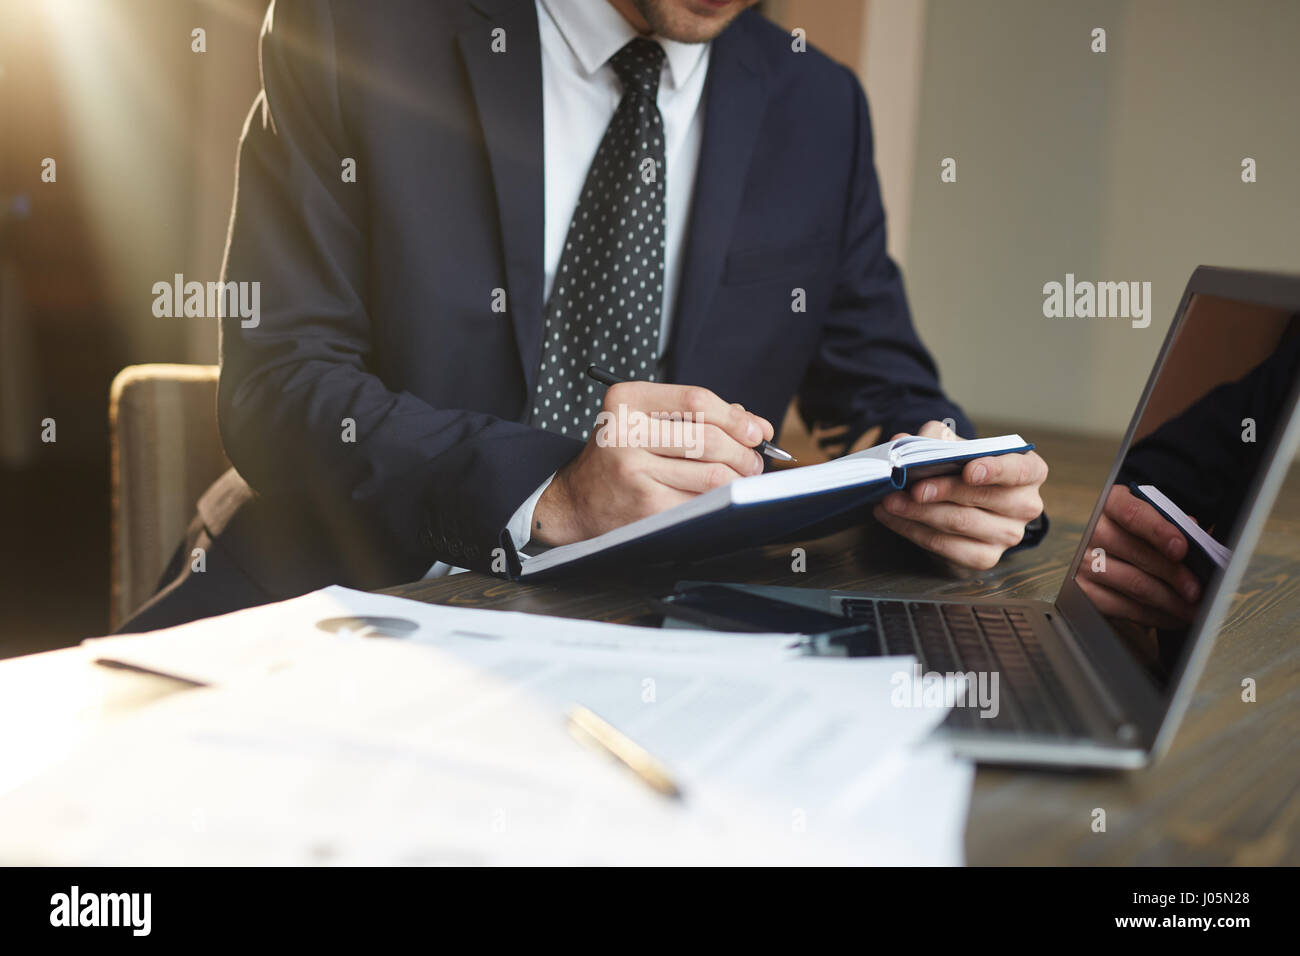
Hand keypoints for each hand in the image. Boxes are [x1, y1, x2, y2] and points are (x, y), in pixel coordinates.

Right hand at [532, 382, 773, 546]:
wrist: (576, 499)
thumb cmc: (621, 454)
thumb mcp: (645, 420)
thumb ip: (696, 415)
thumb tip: (755, 425)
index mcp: (625, 400)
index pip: (695, 401)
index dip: (735, 417)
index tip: (757, 431)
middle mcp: (624, 433)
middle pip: (708, 439)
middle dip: (744, 452)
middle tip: (755, 460)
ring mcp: (633, 472)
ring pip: (711, 475)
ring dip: (738, 477)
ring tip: (742, 476)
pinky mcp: (644, 506)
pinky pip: (700, 501)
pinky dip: (719, 499)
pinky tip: (719, 496)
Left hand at [871, 420, 1047, 570]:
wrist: (962, 505)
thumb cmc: (962, 469)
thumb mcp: (955, 447)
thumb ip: (935, 439)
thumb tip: (903, 439)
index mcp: (1029, 472)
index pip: (1020, 470)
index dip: (995, 470)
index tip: (968, 470)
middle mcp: (1026, 506)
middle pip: (982, 497)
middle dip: (942, 491)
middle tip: (910, 486)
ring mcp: (1008, 536)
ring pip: (960, 522)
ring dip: (918, 512)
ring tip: (890, 500)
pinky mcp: (984, 558)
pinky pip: (945, 546)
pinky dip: (913, 530)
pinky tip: (892, 517)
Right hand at [1074, 483, 1200, 627]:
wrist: (1113, 555)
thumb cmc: (1143, 535)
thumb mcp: (1157, 521)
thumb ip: (1177, 524)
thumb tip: (1198, 536)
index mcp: (1113, 504)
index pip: (1133, 514)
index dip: (1158, 531)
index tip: (1182, 548)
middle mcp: (1095, 531)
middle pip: (1138, 553)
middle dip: (1174, 574)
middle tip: (1197, 589)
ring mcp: (1086, 562)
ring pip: (1135, 583)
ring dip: (1170, 600)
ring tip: (1192, 608)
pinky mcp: (1087, 591)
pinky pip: (1126, 607)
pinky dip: (1156, 616)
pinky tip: (1174, 617)